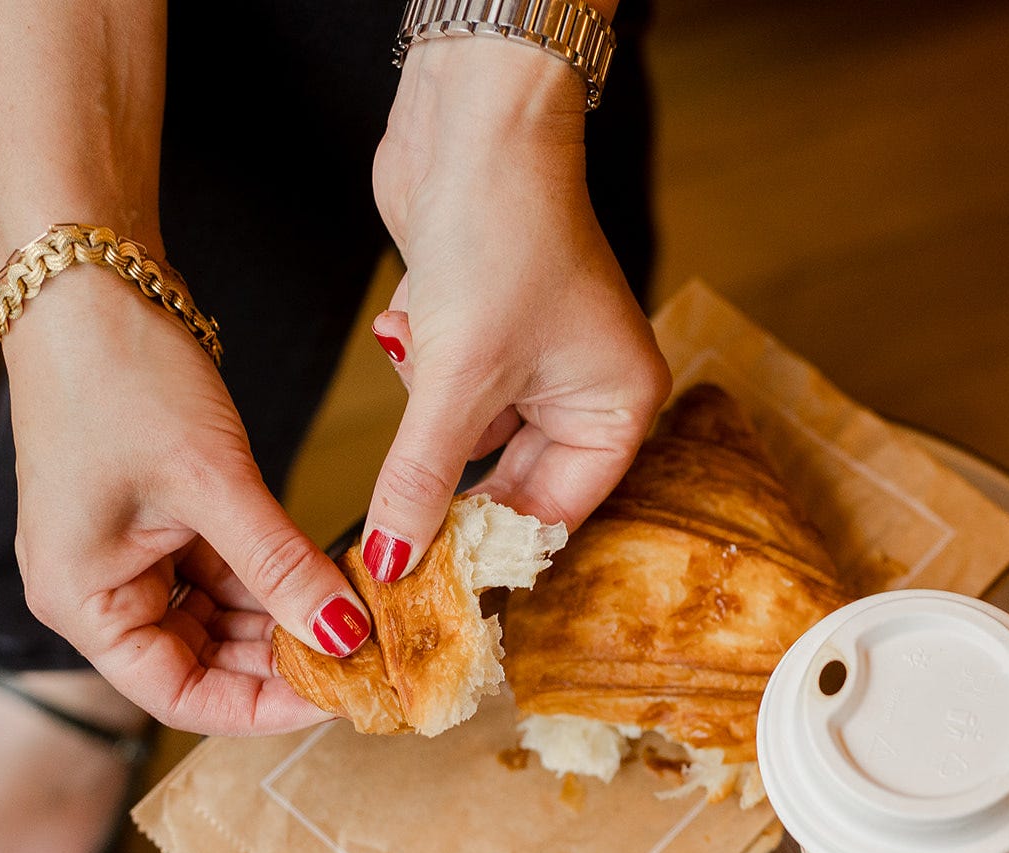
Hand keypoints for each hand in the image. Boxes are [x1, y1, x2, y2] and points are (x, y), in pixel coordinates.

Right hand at [0, 266, 371, 734]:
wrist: (85, 278)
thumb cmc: (120, 376)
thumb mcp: (212, 482)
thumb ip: (280, 568)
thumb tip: (345, 636)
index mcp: (84, 602)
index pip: (182, 696)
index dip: (264, 709)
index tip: (339, 698)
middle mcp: (101, 591)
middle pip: (205, 663)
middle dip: (285, 664)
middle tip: (369, 662)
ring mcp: (130, 555)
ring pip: (223, 619)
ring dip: (289, 619)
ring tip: (363, 621)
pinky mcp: (159, 519)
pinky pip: (226, 572)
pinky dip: (277, 578)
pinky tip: (332, 579)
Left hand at [364, 37, 670, 581]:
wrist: (472, 121)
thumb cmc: (503, 234)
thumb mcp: (458, 378)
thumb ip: (423, 478)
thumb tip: (392, 560)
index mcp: (616, 406)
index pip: (556, 513)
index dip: (493, 544)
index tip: (429, 574)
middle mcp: (584, 388)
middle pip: (508, 481)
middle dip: (446, 482)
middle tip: (394, 518)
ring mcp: (533, 359)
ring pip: (463, 435)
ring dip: (426, 408)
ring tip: (424, 344)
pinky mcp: (484, 331)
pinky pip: (441, 388)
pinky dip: (419, 365)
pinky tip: (415, 315)